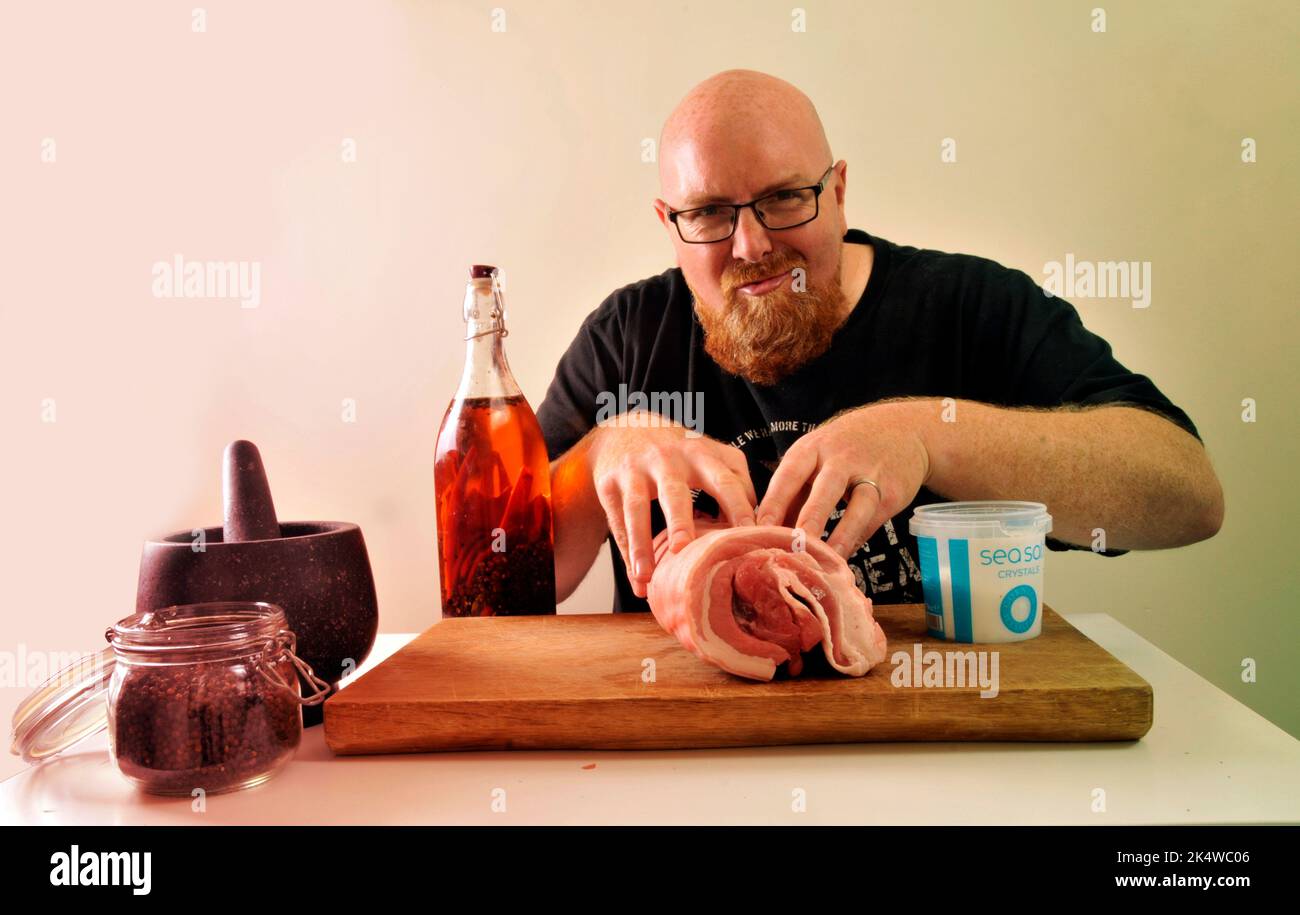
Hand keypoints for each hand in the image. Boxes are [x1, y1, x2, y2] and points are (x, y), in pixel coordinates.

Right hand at [590, 413, 757, 597]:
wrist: (625, 428)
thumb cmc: (678, 453)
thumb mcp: (709, 455)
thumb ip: (735, 482)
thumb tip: (759, 525)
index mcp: (700, 454)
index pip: (725, 481)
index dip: (739, 508)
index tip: (750, 537)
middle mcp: (667, 459)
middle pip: (675, 492)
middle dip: (681, 522)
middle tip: (686, 551)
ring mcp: (635, 469)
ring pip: (636, 508)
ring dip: (642, 544)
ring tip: (647, 576)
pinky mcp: (609, 482)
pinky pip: (617, 520)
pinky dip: (626, 551)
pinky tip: (636, 577)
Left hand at [755, 401, 931, 557]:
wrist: (901, 429)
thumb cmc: (844, 450)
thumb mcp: (815, 459)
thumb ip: (793, 494)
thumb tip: (767, 532)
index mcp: (813, 448)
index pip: (789, 475)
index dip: (774, 503)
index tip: (759, 529)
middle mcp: (842, 458)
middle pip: (826, 488)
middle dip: (811, 518)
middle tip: (796, 545)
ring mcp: (871, 474)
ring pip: (858, 505)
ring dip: (842, 535)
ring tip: (827, 560)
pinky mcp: (893, 492)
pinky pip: (872, 520)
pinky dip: (857, 539)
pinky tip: (843, 558)